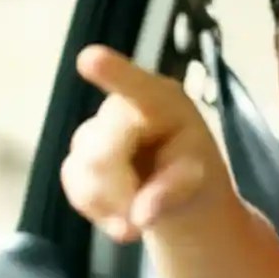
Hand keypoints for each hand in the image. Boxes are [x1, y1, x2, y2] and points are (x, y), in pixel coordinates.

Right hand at [61, 45, 230, 241]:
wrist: (182, 201)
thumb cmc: (197, 176)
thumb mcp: (202, 182)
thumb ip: (175, 190)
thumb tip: (142, 214)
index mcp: (161, 102)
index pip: (137, 86)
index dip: (114, 72)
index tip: (91, 58)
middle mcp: (122, 108)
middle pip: (102, 148)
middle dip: (123, 186)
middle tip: (150, 211)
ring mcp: (94, 132)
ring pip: (86, 172)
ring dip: (115, 204)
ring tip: (144, 217)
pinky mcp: (77, 161)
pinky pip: (77, 190)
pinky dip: (102, 212)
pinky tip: (125, 219)